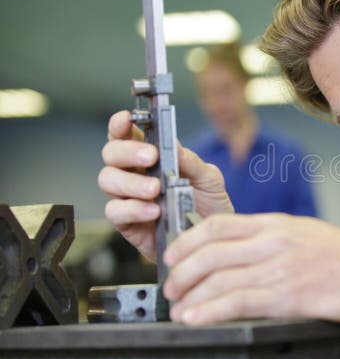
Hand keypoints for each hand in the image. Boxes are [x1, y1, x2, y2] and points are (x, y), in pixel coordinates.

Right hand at [98, 110, 233, 260]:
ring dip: (130, 182)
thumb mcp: (209, 179)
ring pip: (107, 181)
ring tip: (154, 189)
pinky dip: (133, 209)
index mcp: (150, 157)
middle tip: (150, 157)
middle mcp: (134, 174)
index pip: (126, 135)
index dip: (120, 125)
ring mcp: (128, 197)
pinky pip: (115, 212)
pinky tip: (153, 211)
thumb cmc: (209, 204)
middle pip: (111, 154)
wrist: (213, 239)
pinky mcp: (127, 223)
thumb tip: (173, 145)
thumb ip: (191, 162)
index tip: (125, 119)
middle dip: (127, 151)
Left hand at [162, 213, 339, 324]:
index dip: (187, 241)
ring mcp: (280, 268)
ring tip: (179, 309)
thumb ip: (271, 237)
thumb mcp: (305, 233)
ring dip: (191, 296)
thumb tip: (239, 247)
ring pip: (218, 278)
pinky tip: (197, 318)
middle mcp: (273, 242)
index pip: (218, 225)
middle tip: (171, 287)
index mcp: (276, 224)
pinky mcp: (289, 296)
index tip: (173, 255)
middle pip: (210, 252)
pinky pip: (238, 302)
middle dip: (181, 272)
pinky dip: (210, 311)